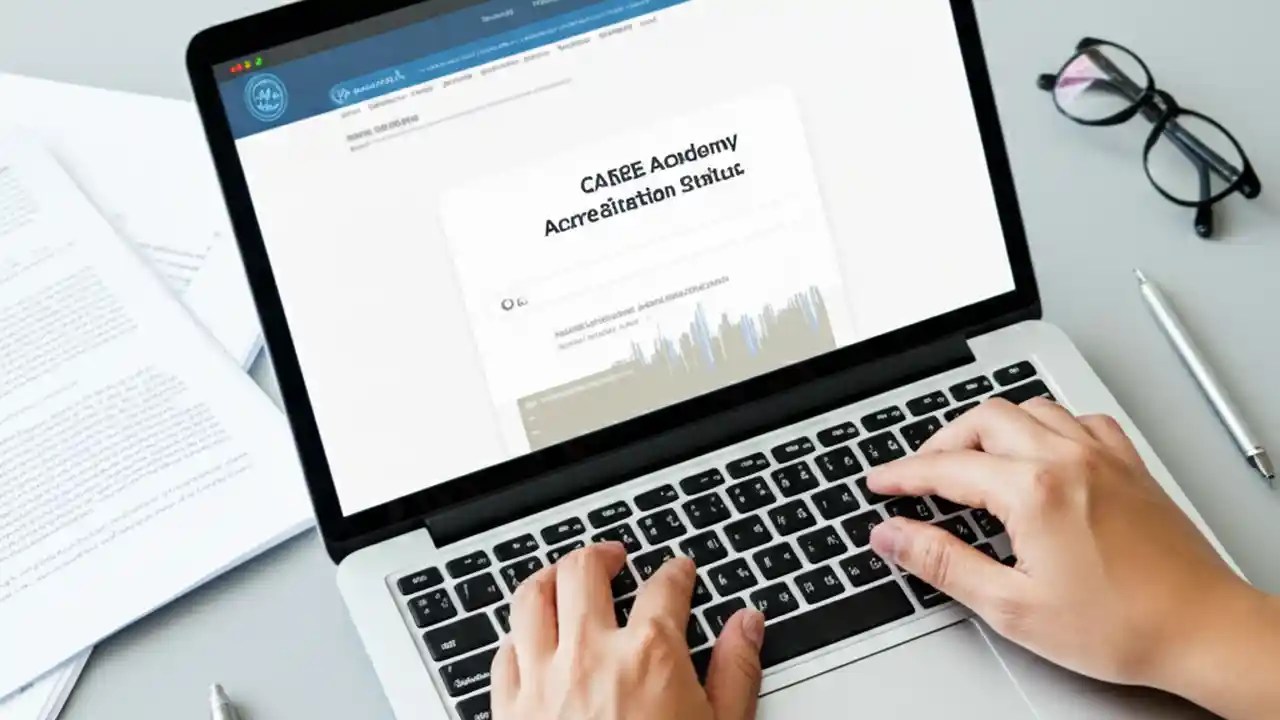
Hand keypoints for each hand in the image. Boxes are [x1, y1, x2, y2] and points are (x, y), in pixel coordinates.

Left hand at [492, 542, 766, 719]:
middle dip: (603, 554)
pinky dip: (519, 635)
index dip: (677, 571)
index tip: (681, 571)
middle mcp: (590, 653)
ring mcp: (542, 679)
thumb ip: (736, 672)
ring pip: (532, 597)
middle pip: (584, 570)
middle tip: (617, 557)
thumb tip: (747, 626)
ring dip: (550, 578)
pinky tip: (530, 638)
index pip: (665, 586)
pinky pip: (504, 651)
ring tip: (566, 576)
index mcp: (650, 654)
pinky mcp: (509, 710)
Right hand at [866, 398, 1278, 717]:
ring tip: (970, 457)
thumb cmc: (1122, 626)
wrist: (1202, 631)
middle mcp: (1067, 459)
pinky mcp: (1129, 465)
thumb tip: (893, 537)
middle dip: (942, 442)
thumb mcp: (1012, 607)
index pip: (946, 467)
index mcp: (1034, 491)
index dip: (903, 475)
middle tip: (920, 474)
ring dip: (990, 426)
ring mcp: (1102, 456)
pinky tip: (1040, 449)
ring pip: (1029, 408)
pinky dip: (1046, 424)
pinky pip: (1079, 419)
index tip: (881, 483)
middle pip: (983, 420)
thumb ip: (943, 563)